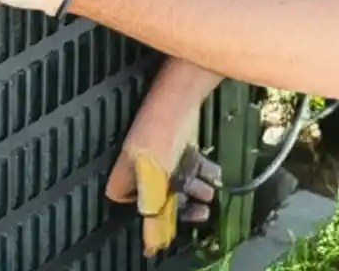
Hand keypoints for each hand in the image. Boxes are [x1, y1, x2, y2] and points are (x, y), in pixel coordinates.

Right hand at [108, 107, 220, 256]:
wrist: (179, 96)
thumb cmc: (158, 133)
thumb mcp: (155, 179)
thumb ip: (154, 212)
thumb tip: (151, 241)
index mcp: (128, 172)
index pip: (124, 199)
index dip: (144, 211)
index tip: (163, 214)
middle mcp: (143, 162)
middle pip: (158, 192)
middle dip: (180, 203)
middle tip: (198, 210)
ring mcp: (162, 151)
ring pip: (178, 178)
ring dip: (196, 189)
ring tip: (208, 193)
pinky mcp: (180, 141)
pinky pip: (191, 162)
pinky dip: (203, 171)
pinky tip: (214, 174)